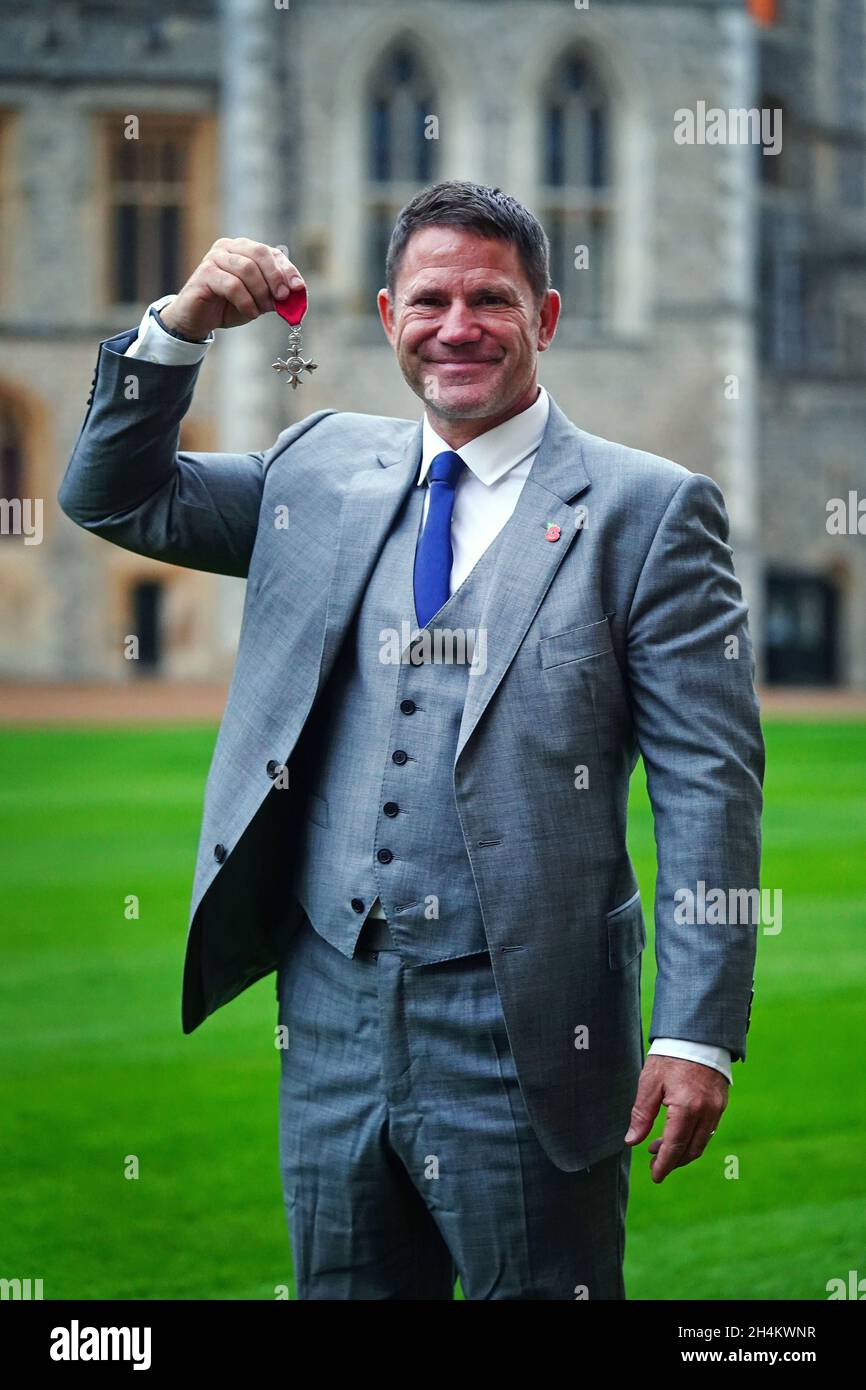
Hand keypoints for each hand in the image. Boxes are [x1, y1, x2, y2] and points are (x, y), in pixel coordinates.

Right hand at [160, 237, 304, 337]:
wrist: (198, 319)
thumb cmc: (229, 306)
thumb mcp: (258, 300)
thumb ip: (275, 295)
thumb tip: (296, 293)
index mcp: (244, 249)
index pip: (271, 253)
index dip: (287, 270)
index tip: (298, 288)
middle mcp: (229, 247)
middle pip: (260, 253)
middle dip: (275, 277)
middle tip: (282, 298)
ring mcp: (215, 258)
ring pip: (247, 268)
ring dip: (260, 292)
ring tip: (262, 310)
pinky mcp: (205, 273)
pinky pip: (232, 285)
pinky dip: (246, 301)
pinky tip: (250, 313)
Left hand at [624, 1054, 727, 1182]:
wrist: (698, 1035)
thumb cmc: (670, 1056)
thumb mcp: (650, 1082)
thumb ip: (642, 1114)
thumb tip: (632, 1141)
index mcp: (686, 1108)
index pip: (674, 1146)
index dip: (664, 1164)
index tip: (655, 1176)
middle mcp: (706, 1112)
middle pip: (690, 1150)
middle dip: (672, 1160)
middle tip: (653, 1162)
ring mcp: (716, 1109)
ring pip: (701, 1142)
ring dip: (682, 1151)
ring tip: (659, 1147)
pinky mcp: (720, 1103)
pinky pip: (708, 1130)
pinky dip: (693, 1138)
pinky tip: (678, 1133)